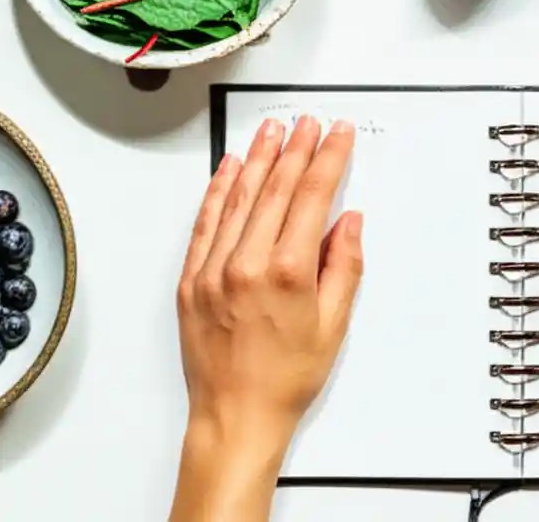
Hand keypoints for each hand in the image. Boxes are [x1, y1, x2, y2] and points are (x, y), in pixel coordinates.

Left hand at [170, 116, 361, 521]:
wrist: (235, 416)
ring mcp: (212, 269)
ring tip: (271, 131)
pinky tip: (229, 168)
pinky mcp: (190, 279)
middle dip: (295, 149)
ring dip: (257, 159)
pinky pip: (204, 222)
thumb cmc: (284, 380)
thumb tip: (348, 222)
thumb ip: (343, 267)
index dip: (327, 159)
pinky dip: (217, 190)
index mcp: (286, 273)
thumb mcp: (332, 326)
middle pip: (275, 189)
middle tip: (307, 123)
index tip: (336, 135)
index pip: (311, 197)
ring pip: (237, 197)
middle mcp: (245, 264)